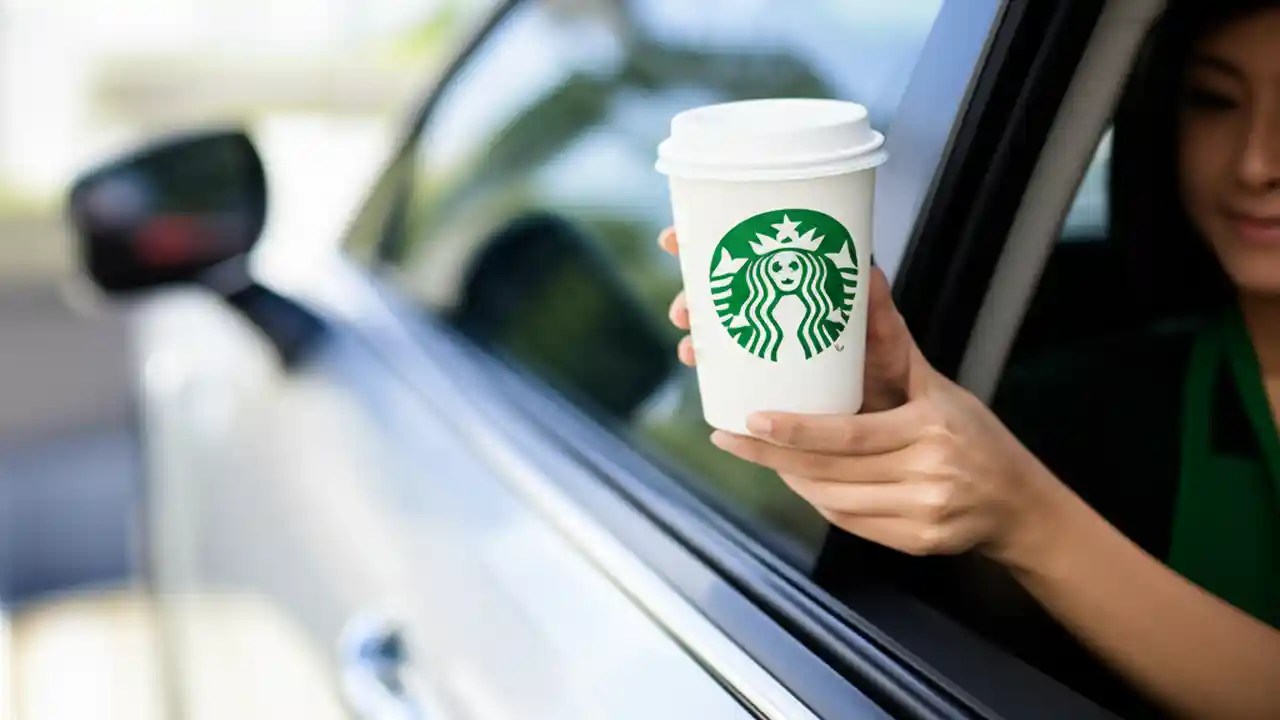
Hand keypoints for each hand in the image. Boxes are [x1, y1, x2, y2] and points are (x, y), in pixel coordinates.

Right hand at [659, 227, 916, 411]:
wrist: (901, 424)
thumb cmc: (894, 368)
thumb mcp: (886, 334)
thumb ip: (878, 308)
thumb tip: (866, 267)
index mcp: (796, 288)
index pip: (742, 256)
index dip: (701, 243)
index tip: (672, 241)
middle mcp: (775, 314)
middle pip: (718, 295)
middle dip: (690, 298)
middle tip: (683, 310)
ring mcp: (769, 351)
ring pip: (718, 336)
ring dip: (696, 338)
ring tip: (692, 349)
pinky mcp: (767, 389)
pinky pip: (728, 377)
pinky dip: (709, 374)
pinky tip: (701, 378)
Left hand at [659, 227, 1066, 565]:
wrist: (1018, 502)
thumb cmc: (974, 434)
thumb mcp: (936, 384)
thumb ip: (893, 339)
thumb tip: (865, 277)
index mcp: (930, 428)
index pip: (850, 434)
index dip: (797, 431)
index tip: (753, 418)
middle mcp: (927, 474)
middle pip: (832, 471)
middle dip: (773, 456)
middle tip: (730, 439)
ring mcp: (922, 515)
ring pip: (834, 500)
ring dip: (792, 479)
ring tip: (763, 454)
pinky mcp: (916, 543)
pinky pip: (850, 522)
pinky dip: (820, 501)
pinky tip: (801, 480)